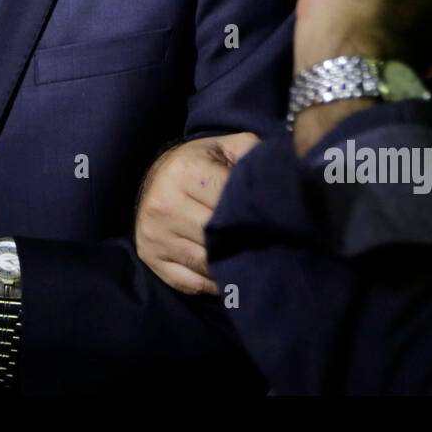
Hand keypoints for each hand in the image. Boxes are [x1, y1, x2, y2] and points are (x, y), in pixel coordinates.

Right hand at [135, 133, 260, 294]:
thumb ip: (252, 154)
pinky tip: (228, 275)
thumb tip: (281, 175)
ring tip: (252, 262)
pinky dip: (214, 284)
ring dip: (231, 266)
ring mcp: (154, 233)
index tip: (276, 224)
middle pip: (217, 236)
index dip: (255, 216)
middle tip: (270, 247)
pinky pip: (191, 283)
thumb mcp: (226, 148)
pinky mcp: (150, 255)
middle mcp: (164, 202)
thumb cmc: (200, 164)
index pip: (229, 204)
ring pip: (205, 263)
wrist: (156, 177)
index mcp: (185, 171)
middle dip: (245, 242)